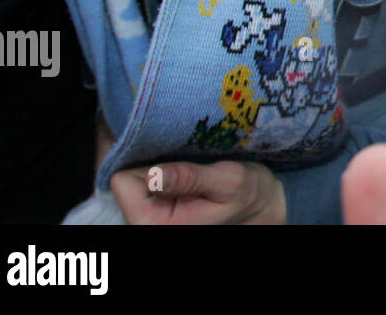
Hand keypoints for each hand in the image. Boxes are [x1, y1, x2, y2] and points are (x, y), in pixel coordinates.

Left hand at [110, 160, 286, 224]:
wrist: (263, 206)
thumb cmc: (248, 194)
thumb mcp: (227, 180)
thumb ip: (189, 177)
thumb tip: (153, 175)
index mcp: (155, 224)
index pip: (122, 181)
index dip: (147, 164)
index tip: (173, 160)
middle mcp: (145, 225)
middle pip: (124, 180)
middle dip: (150, 165)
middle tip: (183, 162)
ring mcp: (149, 219)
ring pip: (133, 180)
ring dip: (156, 168)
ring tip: (186, 167)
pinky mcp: (154, 210)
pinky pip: (142, 183)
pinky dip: (159, 173)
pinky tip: (181, 173)